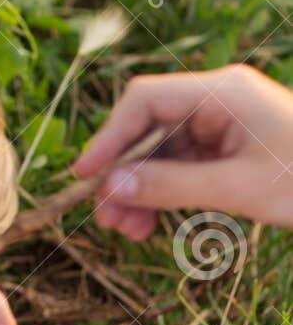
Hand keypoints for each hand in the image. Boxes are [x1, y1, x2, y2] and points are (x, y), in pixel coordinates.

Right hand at [75, 66, 292, 237]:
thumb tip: (111, 187)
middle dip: (124, 172)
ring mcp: (225, 122)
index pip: (145, 101)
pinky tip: (151, 224)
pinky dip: (165, 192)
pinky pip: (184, 164)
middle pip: (149, 127)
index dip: (109, 136)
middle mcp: (219, 99)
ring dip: (141, 188)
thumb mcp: (239, 188)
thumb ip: (171, 186)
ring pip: (163, 150)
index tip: (86, 176)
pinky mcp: (232, 146)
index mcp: (222, 92)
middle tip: (106, 219)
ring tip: (128, 232)